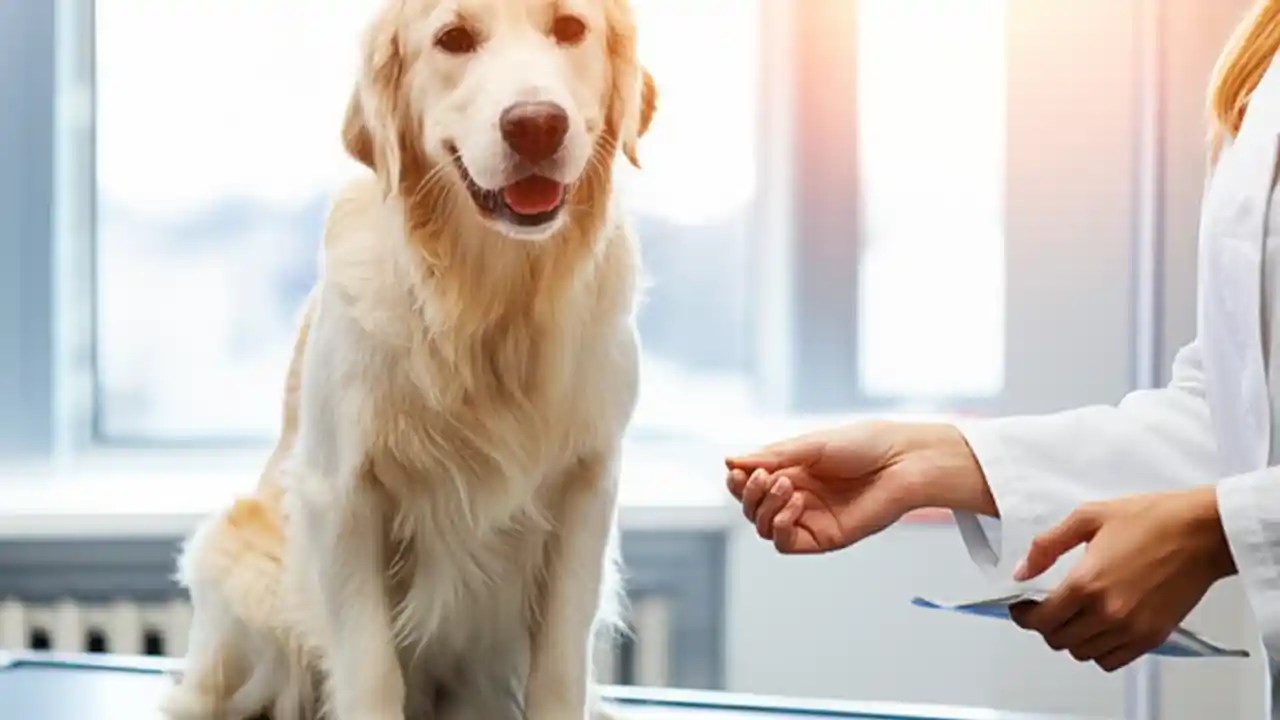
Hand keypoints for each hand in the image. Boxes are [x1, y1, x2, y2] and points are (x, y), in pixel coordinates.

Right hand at [725, 422, 993, 553]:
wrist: (903, 461)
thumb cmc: (864, 445)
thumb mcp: (810, 444)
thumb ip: (771, 456)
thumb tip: (730, 461)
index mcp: (791, 470)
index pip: (750, 483)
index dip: (737, 481)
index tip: (737, 471)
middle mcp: (797, 496)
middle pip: (751, 507)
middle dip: (748, 494)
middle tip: (766, 477)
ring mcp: (809, 517)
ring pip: (763, 527)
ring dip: (764, 507)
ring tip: (787, 486)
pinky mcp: (824, 537)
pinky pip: (785, 543)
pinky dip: (780, 526)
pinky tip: (795, 505)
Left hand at [1009, 487, 1236, 672]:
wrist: (1201, 532)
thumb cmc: (1151, 519)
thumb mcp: (1088, 517)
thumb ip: (1047, 545)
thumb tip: (1022, 571)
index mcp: (1086, 583)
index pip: (1040, 619)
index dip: (1023, 615)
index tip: (1022, 607)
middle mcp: (1107, 613)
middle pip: (1058, 640)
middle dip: (1045, 625)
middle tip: (1047, 608)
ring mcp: (1131, 629)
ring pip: (1083, 653)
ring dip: (1072, 638)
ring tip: (1074, 617)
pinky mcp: (1152, 637)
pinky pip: (1113, 660)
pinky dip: (1099, 650)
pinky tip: (1099, 629)